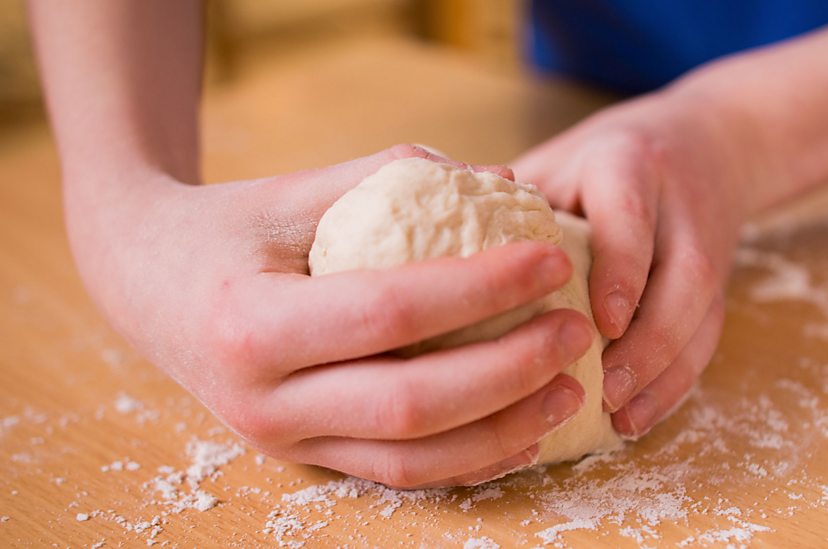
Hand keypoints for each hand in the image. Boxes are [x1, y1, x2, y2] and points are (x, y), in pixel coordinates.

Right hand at [71, 144, 593, 487]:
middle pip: (410, 404)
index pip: (389, 312)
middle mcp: (264, 400)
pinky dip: (467, 462)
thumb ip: (390, 178)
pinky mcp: (304, 458)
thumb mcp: (291, 190)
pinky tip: (522, 432)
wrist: (146, 285)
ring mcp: (282, 441)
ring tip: (567, 389)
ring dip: (502, 430)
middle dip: (508, 372)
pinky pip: (397, 476)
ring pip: (411, 460)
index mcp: (253, 324)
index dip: (479, 289)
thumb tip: (503, 182)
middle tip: (574, 332)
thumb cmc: (226, 229)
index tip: (549, 261)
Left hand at [513, 89, 758, 439]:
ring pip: (704, 315)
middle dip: (651, 341)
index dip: (622, 271)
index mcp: (628, 164)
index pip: (631, 216)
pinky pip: (707, 337)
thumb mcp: (556, 162)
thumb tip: (437, 261)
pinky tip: (637, 416)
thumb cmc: (603, 160)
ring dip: (665, 374)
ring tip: (619, 418)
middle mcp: (677, 205)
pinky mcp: (719, 281)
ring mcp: (706, 244)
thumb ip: (512, 204)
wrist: (703, 143)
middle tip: (605, 391)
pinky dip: (675, 382)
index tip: (603, 322)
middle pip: (686, 277)